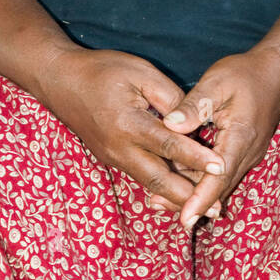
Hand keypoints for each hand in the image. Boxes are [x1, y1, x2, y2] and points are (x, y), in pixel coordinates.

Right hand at [38, 46, 226, 214]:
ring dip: (176, 196)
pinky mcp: (111, 159)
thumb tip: (192, 123)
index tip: (220, 167)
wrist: (59, 81)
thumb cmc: (102, 70)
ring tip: (204, 209)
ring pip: (149, 182)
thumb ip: (170, 97)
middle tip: (215, 209)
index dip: (195, 157)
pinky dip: (162, 186)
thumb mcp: (140, 72)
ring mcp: (112, 157)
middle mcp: (119, 147)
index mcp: (128, 122)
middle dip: (188, 196)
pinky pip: (140, 175)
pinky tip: (181, 193)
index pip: (168, 145)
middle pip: (157, 178)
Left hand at [154, 47, 279, 228]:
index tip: (185, 218)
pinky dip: (202, 181)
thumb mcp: (217, 83)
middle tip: (156, 206)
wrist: (277, 72)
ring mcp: (248, 155)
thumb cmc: (246, 74)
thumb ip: (194, 106)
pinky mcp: (243, 152)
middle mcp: (247, 153)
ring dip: (194, 194)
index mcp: (240, 137)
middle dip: (190, 202)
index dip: (200, 199)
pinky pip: (223, 174)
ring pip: (220, 184)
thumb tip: (169, 126)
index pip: (219, 176)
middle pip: (218, 188)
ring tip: (160, 199)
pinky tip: (179, 178)